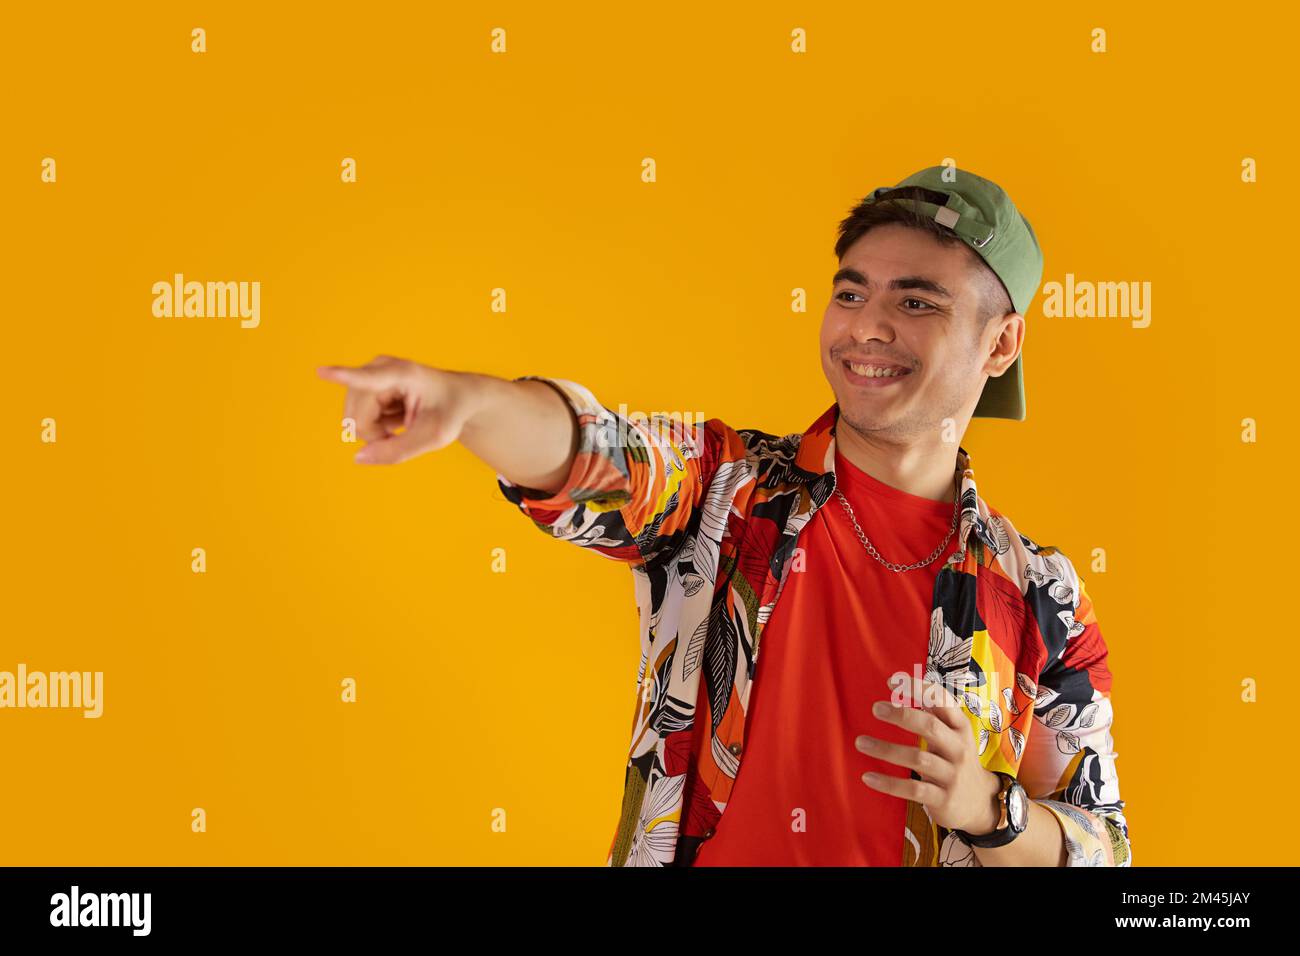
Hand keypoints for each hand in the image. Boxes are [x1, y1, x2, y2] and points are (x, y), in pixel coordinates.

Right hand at [316, 355, 477, 464]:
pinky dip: (375, 426)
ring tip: (401, 422)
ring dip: (375, 431)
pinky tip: (394, 416)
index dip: (343, 376)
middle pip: (357, 417)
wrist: (456, 398)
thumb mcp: (433, 438)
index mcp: (403, 374)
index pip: (368, 378)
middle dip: (375, 435)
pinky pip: (355, 417)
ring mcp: (368, 374)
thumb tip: (358, 458)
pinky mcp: (363, 383)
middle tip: (403, 431)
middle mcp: (380, 368)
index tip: (321, 371)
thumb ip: (397, 451)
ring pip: (353, 419)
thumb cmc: (449, 413)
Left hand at [854, 674, 1001, 834]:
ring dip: (886, 749)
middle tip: (876, 708)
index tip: (892, 681)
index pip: (942, 701)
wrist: (978, 802)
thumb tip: (903, 685)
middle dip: (902, 715)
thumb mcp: (953, 735)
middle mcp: (959, 748)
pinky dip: (889, 783)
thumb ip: (933, 714)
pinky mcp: (943, 798)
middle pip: (930, 727)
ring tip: (860, 742)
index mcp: (960, 728)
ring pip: (917, 758)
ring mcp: (952, 774)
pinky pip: (913, 789)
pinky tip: (868, 776)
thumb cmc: (955, 759)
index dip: (918, 688)